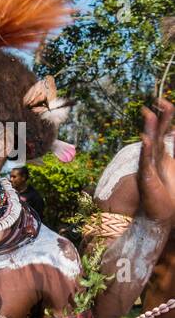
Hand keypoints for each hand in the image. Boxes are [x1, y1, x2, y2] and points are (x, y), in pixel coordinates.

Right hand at [138, 98, 174, 222]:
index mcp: (163, 155)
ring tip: (149, 113)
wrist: (160, 216)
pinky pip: (146, 162)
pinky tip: (147, 140)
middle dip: (160, 117)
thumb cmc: (169, 196)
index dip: (166, 117)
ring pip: (150, 144)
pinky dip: (146, 150)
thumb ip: (172, 151)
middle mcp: (155, 159)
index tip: (164, 102)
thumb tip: (174, 135)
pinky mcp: (147, 178)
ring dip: (150, 128)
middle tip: (158, 100)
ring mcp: (149, 167)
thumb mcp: (174, 169)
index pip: (164, 132)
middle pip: (158, 133)